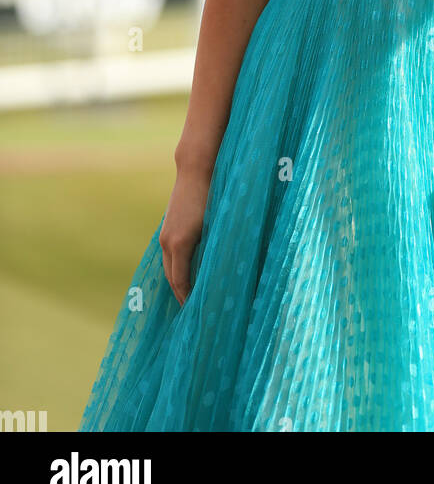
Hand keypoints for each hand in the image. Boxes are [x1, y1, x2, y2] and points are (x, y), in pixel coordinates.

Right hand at [159, 166, 211, 305]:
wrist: (196, 169)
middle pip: (171, 278)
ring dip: (177, 282)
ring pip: (168, 267)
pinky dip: (176, 268)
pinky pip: (168, 256)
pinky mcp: (167, 228)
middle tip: (193, 313)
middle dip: (181, 295)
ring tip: (189, 297)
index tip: (196, 314)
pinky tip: (186, 273)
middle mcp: (167, 242)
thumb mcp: (217, 225)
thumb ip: (214, 249)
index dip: (187, 299)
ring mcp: (165, 235)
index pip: (180, 282)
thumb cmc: (213, 196)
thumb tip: (219, 272)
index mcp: (180, 244)